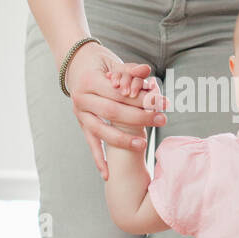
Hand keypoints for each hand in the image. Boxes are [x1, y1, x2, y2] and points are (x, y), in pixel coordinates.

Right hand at [65, 44, 168, 179]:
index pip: (119, 93)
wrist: (76, 66)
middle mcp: (81, 98)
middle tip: (162, 120)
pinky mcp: (82, 125)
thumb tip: (147, 70)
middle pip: (112, 112)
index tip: (162, 103)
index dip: (140, 99)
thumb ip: (131, 69)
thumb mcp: (115, 63)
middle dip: (139, 117)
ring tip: (144, 145)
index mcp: (89, 81)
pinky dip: (98, 160)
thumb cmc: (101, 64)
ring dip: (123, 140)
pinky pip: (91, 144)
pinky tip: (107, 174)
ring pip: (101, 131)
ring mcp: (80, 114)